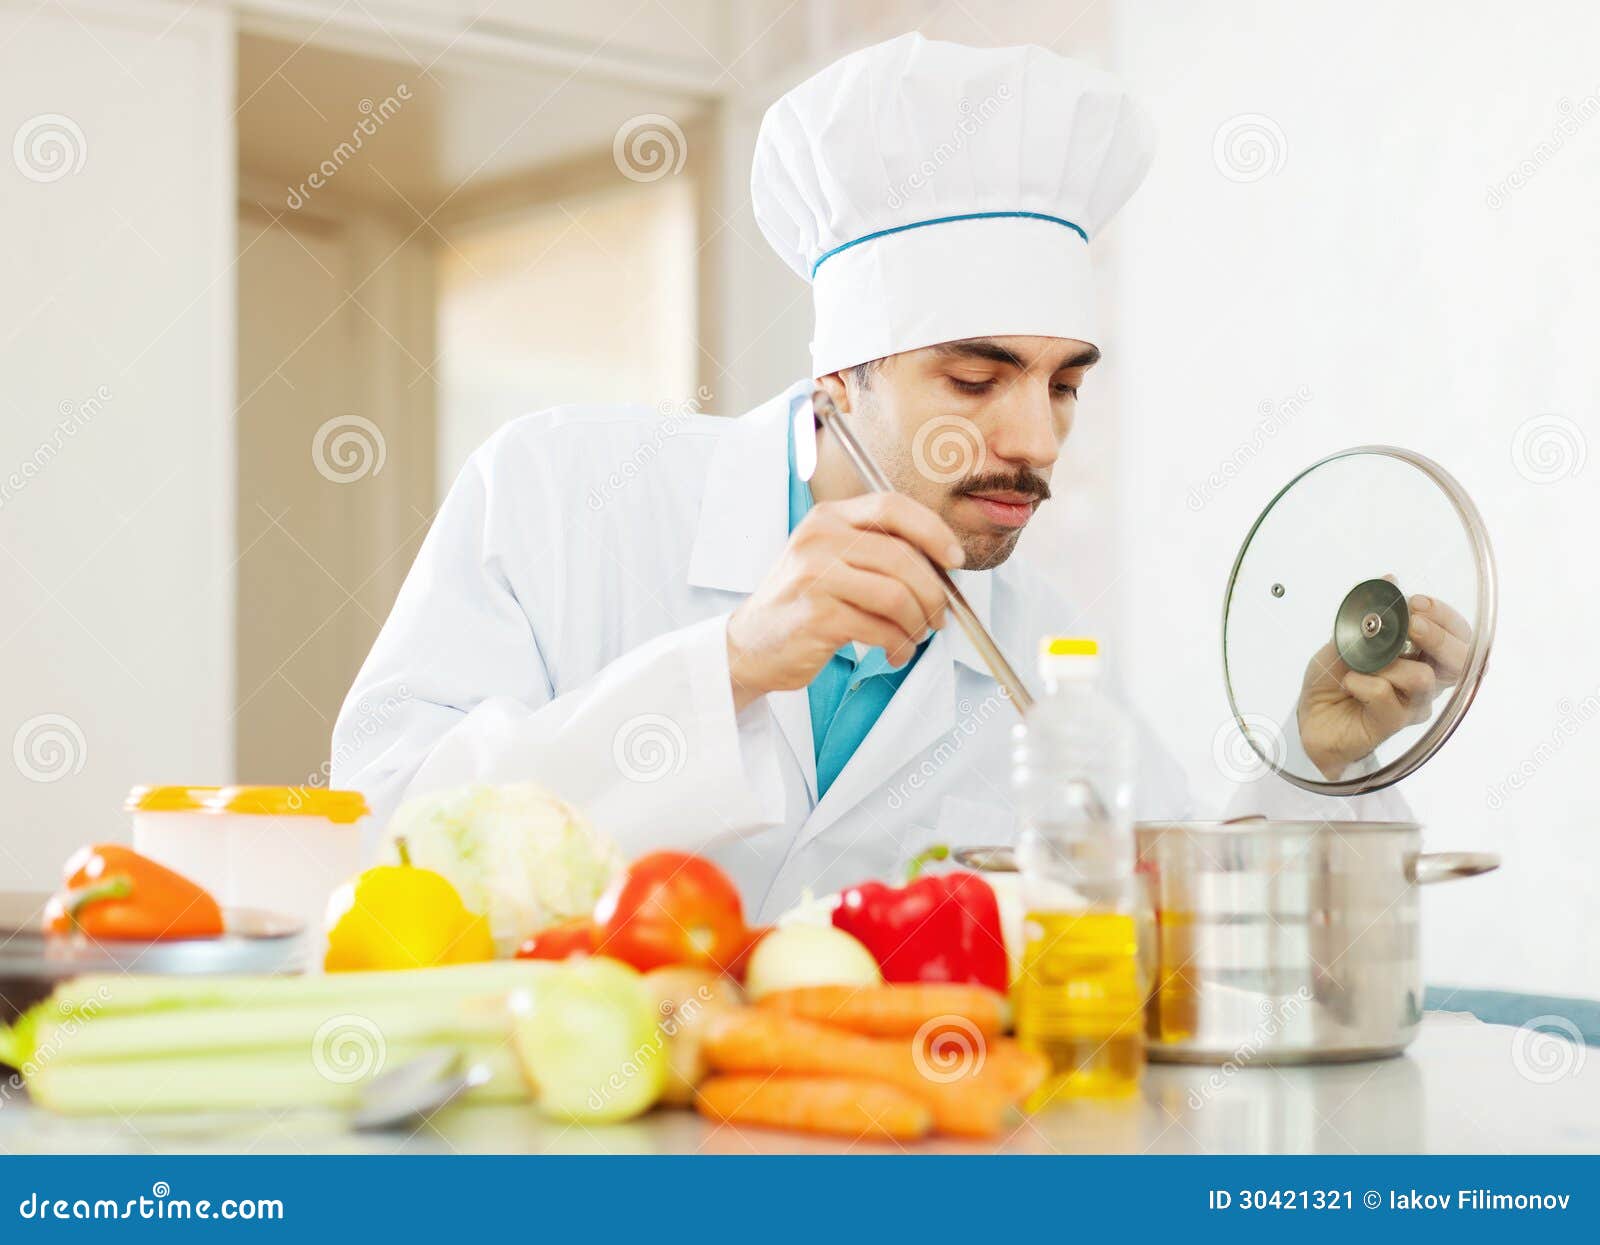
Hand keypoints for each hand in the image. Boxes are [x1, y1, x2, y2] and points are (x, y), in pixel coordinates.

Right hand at [726, 493, 962, 710]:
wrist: (750, 645)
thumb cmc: (800, 604)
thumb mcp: (829, 559)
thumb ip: (876, 551)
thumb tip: (941, 566)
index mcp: (827, 517)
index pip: (892, 507)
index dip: (933, 531)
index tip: (954, 559)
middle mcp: (819, 540)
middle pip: (903, 557)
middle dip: (934, 593)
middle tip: (940, 616)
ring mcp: (815, 577)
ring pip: (897, 595)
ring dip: (919, 623)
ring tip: (915, 637)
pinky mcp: (817, 616)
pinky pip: (881, 629)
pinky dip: (898, 645)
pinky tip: (894, 653)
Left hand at [1295, 593, 1471, 779]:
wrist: (1311, 716)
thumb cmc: (1334, 679)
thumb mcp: (1347, 638)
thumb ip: (1369, 614)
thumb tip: (1390, 580)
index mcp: (1422, 657)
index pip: (1458, 636)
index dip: (1445, 617)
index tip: (1417, 602)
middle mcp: (1426, 681)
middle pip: (1461, 661)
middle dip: (1437, 636)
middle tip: (1411, 624)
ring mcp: (1412, 704)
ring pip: (1423, 678)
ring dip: (1388, 663)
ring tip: (1363, 663)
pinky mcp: (1392, 722)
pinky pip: (1385, 695)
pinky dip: (1362, 682)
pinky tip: (1349, 682)